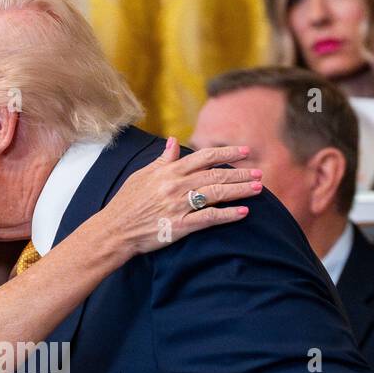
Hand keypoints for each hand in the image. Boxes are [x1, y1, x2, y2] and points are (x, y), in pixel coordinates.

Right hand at [95, 138, 261, 256]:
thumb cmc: (126, 203)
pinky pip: (208, 219)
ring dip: (239, 191)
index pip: (204, 157)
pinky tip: (243, 213)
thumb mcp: (142, 176)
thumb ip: (162, 160)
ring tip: (258, 189)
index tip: (245, 152)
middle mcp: (176, 186)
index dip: (226, 153)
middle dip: (240, 173)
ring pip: (216, 194)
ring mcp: (178, 206)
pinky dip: (227, 215)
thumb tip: (173, 142)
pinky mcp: (180, 226)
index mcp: (168, 172)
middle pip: (215, 175)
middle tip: (259, 173)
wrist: (114, 230)